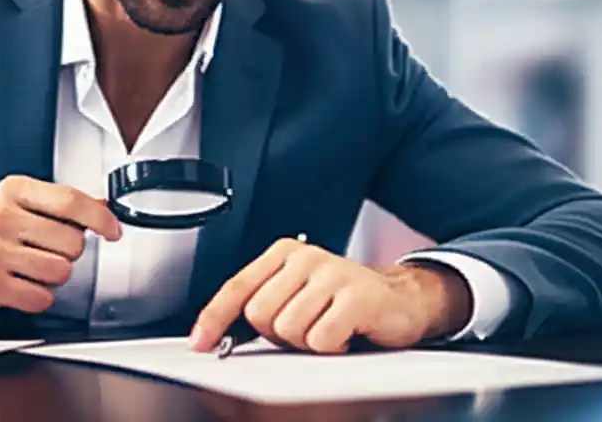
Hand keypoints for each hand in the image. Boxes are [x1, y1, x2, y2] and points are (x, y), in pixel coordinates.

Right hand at [0, 175, 122, 315]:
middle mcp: (4, 218)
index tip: (113, 230)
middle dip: (67, 253)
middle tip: (44, 252)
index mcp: (14, 191)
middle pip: (72, 242)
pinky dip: (37, 298)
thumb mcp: (14, 203)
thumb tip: (101, 207)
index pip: (71, 200)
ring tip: (29, 270)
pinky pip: (41, 298)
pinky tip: (20, 287)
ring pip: (60, 272)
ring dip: (52, 278)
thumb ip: (57, 204)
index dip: (100, 218)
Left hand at [189, 238, 472, 353]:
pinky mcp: (358, 295)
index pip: (238, 287)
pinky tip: (345, 335)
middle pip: (260, 315)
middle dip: (277, 334)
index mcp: (284, 253)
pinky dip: (331, 348)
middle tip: (304, 329)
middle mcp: (306, 257)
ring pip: (288, 330)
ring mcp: (333, 273)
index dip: (214, 318)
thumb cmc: (343, 301)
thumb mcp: (296, 293)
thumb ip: (261, 304)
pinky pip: (321, 340)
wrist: (401, 300)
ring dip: (307, 343)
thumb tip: (217, 334)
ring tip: (327, 329)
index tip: (200, 342)